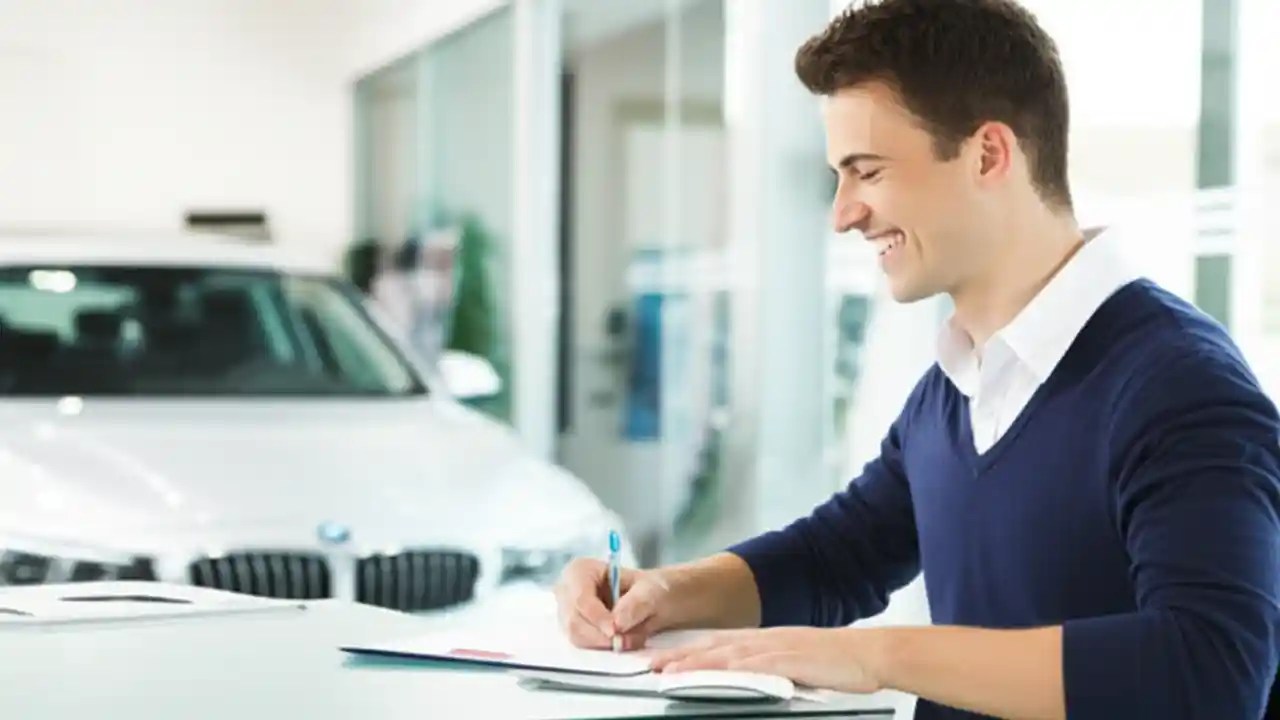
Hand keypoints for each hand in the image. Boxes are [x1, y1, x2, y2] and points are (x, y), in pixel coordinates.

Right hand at [553, 558, 672, 650]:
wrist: (655, 601)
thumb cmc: (651, 589)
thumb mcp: (652, 590)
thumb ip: (635, 604)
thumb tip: (617, 623)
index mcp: (581, 570)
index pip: (580, 597)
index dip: (596, 617)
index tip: (615, 631)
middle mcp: (568, 590)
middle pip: (574, 620)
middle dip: (601, 636)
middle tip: (627, 642)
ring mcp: (568, 612)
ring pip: (576, 636)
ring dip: (603, 644)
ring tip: (630, 640)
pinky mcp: (574, 630)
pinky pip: (582, 645)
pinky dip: (602, 647)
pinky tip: (621, 642)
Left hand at [648, 626, 884, 693]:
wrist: (867, 654)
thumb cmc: (834, 663)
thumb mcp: (793, 663)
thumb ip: (768, 668)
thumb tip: (746, 679)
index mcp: (764, 641)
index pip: (717, 645)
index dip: (687, 652)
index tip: (661, 660)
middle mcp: (764, 640)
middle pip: (713, 647)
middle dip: (680, 656)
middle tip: (649, 665)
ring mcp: (776, 648)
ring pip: (726, 654)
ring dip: (695, 662)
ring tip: (669, 671)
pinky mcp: (790, 659)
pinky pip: (754, 664)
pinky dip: (730, 668)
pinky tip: (713, 673)